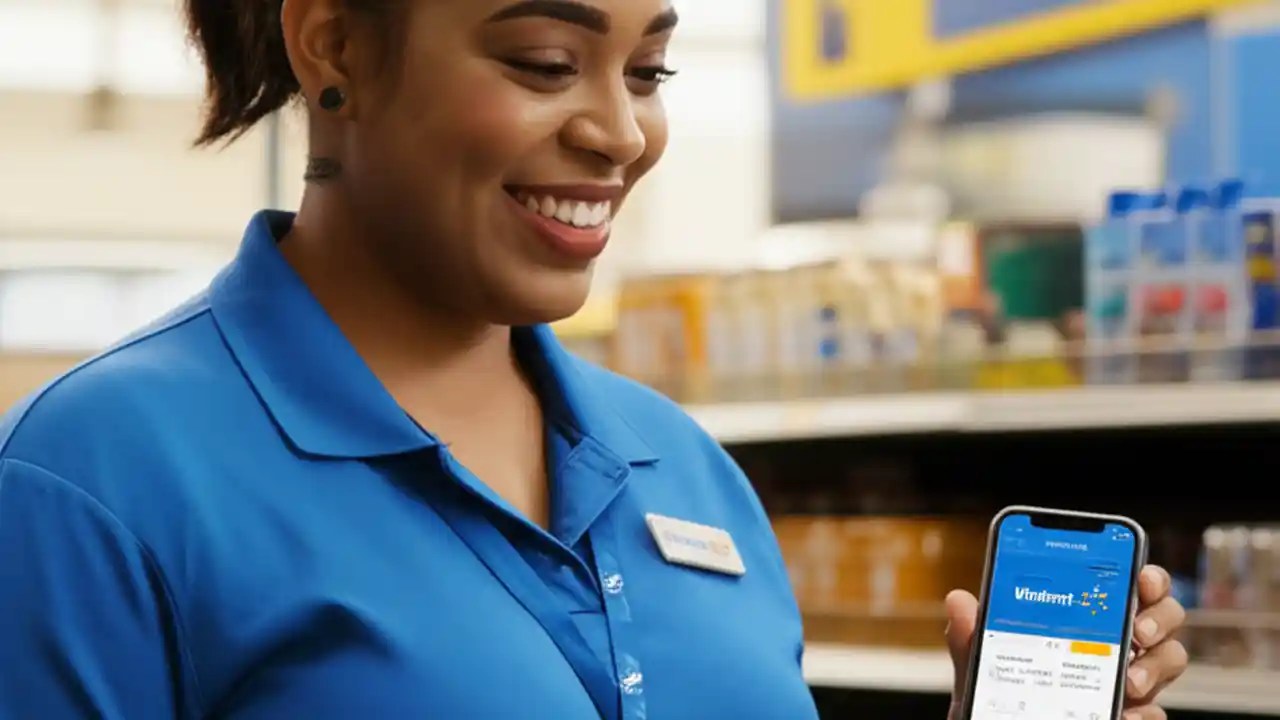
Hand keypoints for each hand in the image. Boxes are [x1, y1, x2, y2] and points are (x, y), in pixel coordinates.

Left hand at [944, 565, 1188, 719]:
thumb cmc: (998, 707)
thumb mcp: (980, 671)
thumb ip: (972, 639)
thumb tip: (959, 601)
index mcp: (1080, 622)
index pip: (1123, 586)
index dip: (1143, 575)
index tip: (1140, 577)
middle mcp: (1112, 649)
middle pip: (1162, 616)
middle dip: (1159, 615)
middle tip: (1136, 630)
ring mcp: (1126, 686)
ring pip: (1170, 660)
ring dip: (1156, 666)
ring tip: (1128, 681)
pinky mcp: (1129, 718)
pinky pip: (1155, 715)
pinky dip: (1145, 715)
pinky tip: (1124, 716)